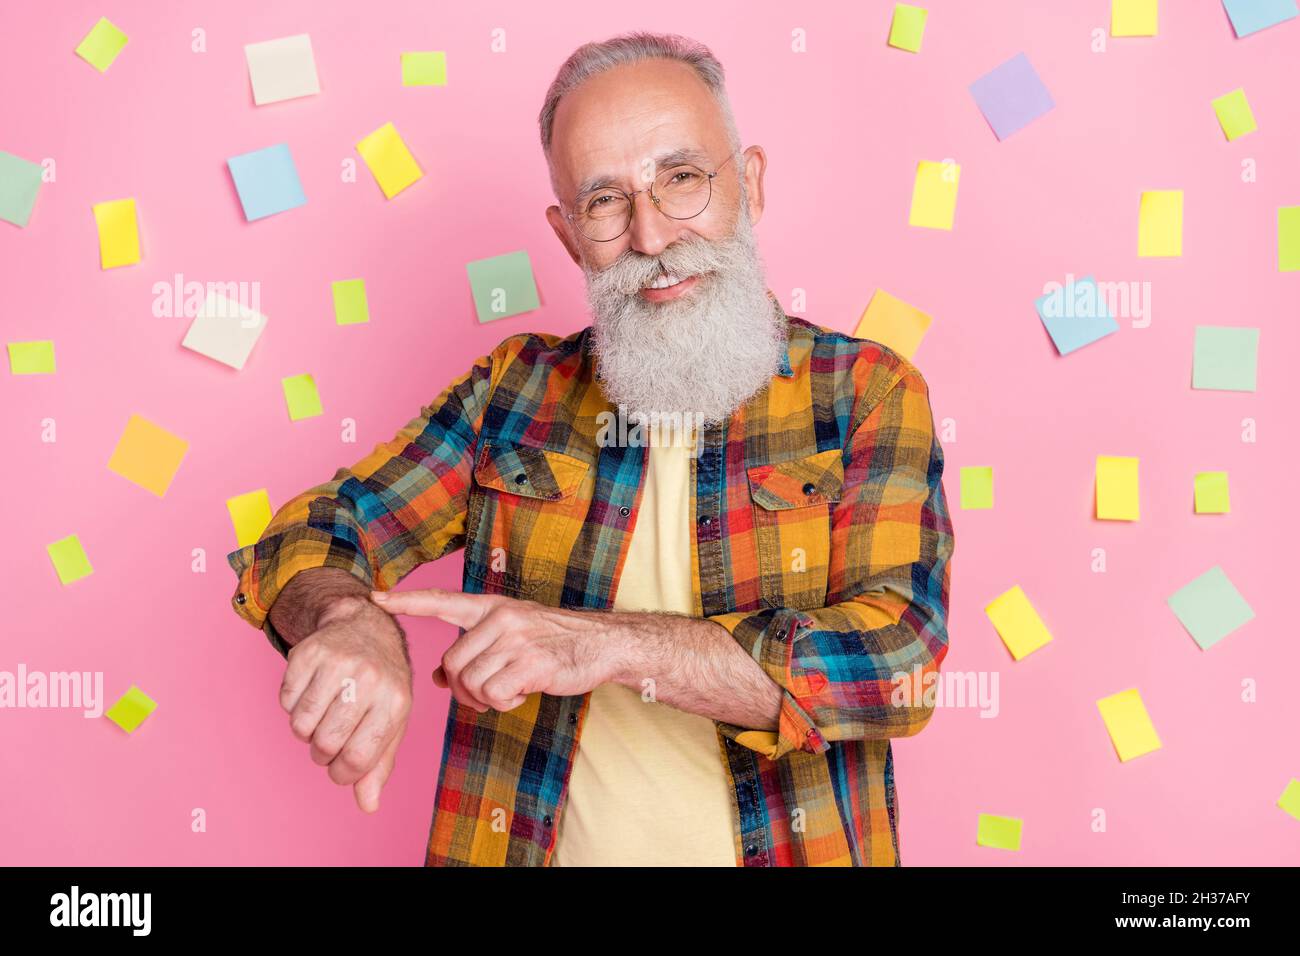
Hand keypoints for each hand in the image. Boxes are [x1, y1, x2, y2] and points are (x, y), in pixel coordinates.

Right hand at [278, 596, 412, 813]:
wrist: (367, 628)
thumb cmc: (382, 684)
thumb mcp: (391, 721)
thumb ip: (379, 765)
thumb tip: (368, 805)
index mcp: (395, 700)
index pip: (358, 759)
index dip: (342, 774)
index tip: (340, 768)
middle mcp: (369, 678)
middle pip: (326, 744)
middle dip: (322, 752)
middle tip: (330, 738)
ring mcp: (338, 661)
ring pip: (301, 725)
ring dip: (306, 730)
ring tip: (323, 714)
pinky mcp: (308, 652)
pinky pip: (286, 702)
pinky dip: (293, 706)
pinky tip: (313, 691)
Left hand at [371, 589, 617, 713]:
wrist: (603, 643)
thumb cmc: (555, 642)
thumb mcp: (512, 636)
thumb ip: (475, 650)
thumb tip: (437, 678)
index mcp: (491, 607)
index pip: (441, 602)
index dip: (406, 601)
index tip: (374, 598)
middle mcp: (500, 618)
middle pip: (452, 664)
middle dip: (460, 690)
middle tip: (483, 696)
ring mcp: (516, 639)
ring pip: (471, 682)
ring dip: (484, 700)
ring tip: (508, 692)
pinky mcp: (531, 663)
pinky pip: (495, 695)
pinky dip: (504, 704)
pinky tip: (522, 694)